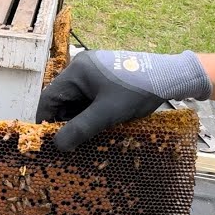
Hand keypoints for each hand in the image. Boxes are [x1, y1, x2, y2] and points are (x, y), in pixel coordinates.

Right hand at [37, 50, 211, 151]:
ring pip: (77, 100)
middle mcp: (81, 68)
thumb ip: (80, 129)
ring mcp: (94, 71)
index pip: (49, 98)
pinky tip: (99, 125)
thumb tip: (58, 145)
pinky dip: (90, 112)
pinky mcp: (106, 77)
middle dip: (65, 121)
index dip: (46, 120)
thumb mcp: (107, 113)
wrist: (169, 76)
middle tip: (72, 142)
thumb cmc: (136, 91)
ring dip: (79, 118)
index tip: (49, 142)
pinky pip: (90, 97)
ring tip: (86, 136)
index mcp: (76, 72)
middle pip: (62, 99)